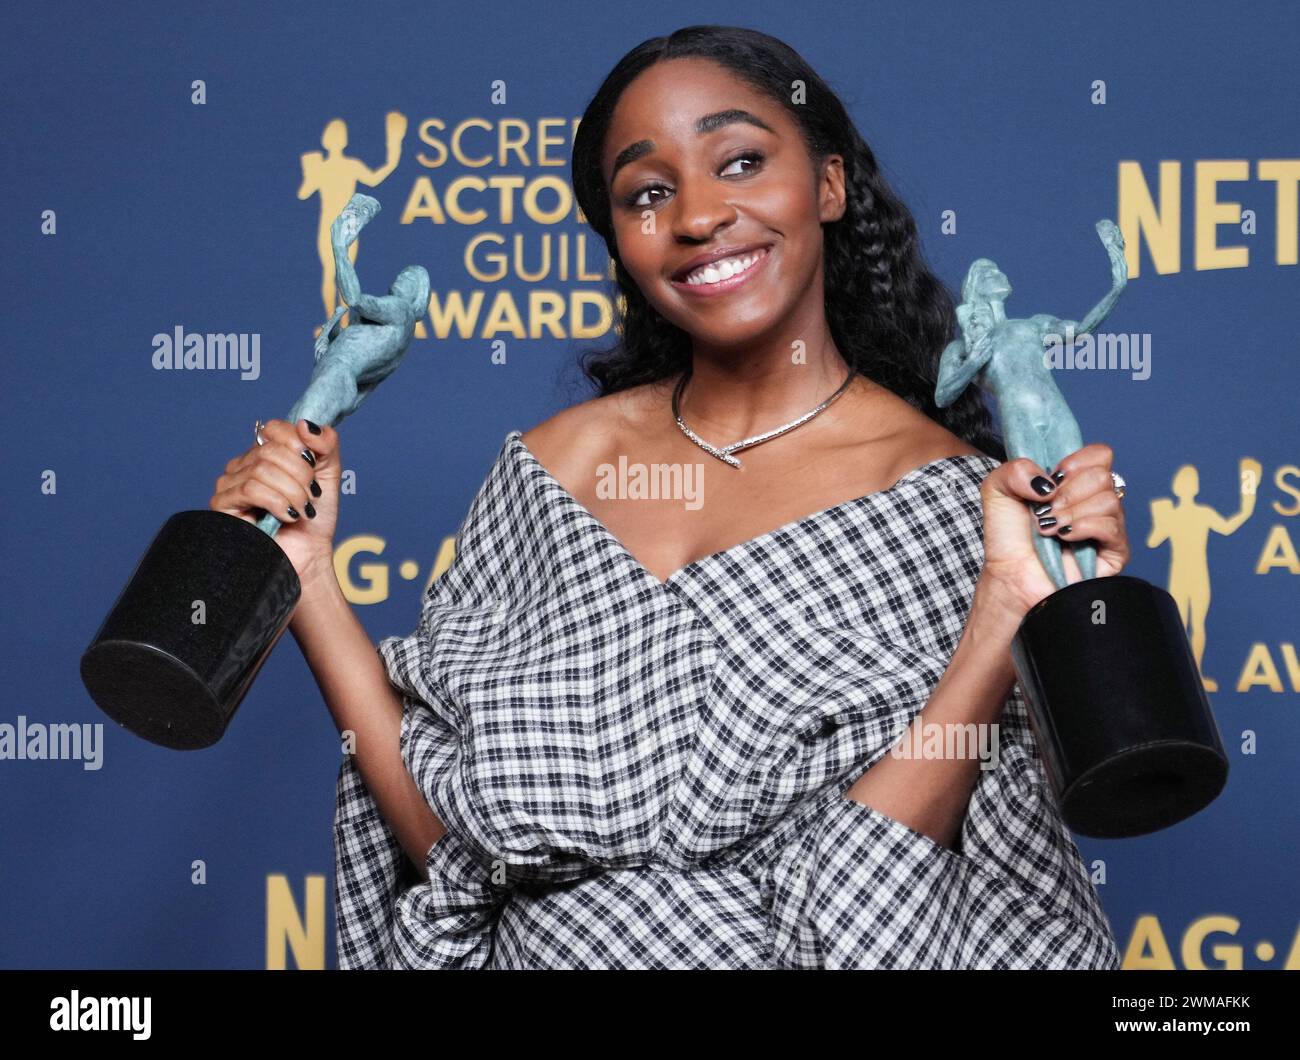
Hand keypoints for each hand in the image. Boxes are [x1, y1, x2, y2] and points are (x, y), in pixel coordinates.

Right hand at [209, 418, 342, 587]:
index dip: (299, 446)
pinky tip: (287, 516)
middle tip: (310, 496)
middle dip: (301, 475)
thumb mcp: (329, 473)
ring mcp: (229, 484)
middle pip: (271, 451)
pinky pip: (250, 489)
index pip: (274, 429)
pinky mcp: (223, 506)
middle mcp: (243, 465)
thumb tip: (305, 425)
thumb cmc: (315, 517)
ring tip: (301, 510)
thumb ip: (326, 443)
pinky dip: (277, 502)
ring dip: (292, 492)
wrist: (309, 555)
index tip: (314, 469)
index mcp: (265, 453)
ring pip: (261, 470)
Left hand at [977, 443, 1130, 619]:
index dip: (1076, 462)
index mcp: (1075, 481)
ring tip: (1049, 527)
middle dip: (1068, 491)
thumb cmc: (1007, 535)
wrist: (1009, 573)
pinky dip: (1083, 527)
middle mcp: (1095, 500)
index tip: (1052, 478)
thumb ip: (1016, 469)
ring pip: (1109, 500)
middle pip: (1103, 475)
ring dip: (1071, 512)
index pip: (1100, 455)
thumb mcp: (997, 489)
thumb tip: (1048, 482)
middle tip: (1045, 510)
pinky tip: (1064, 536)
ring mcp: (1107, 525)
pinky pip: (1112, 527)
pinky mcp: (1114, 552)